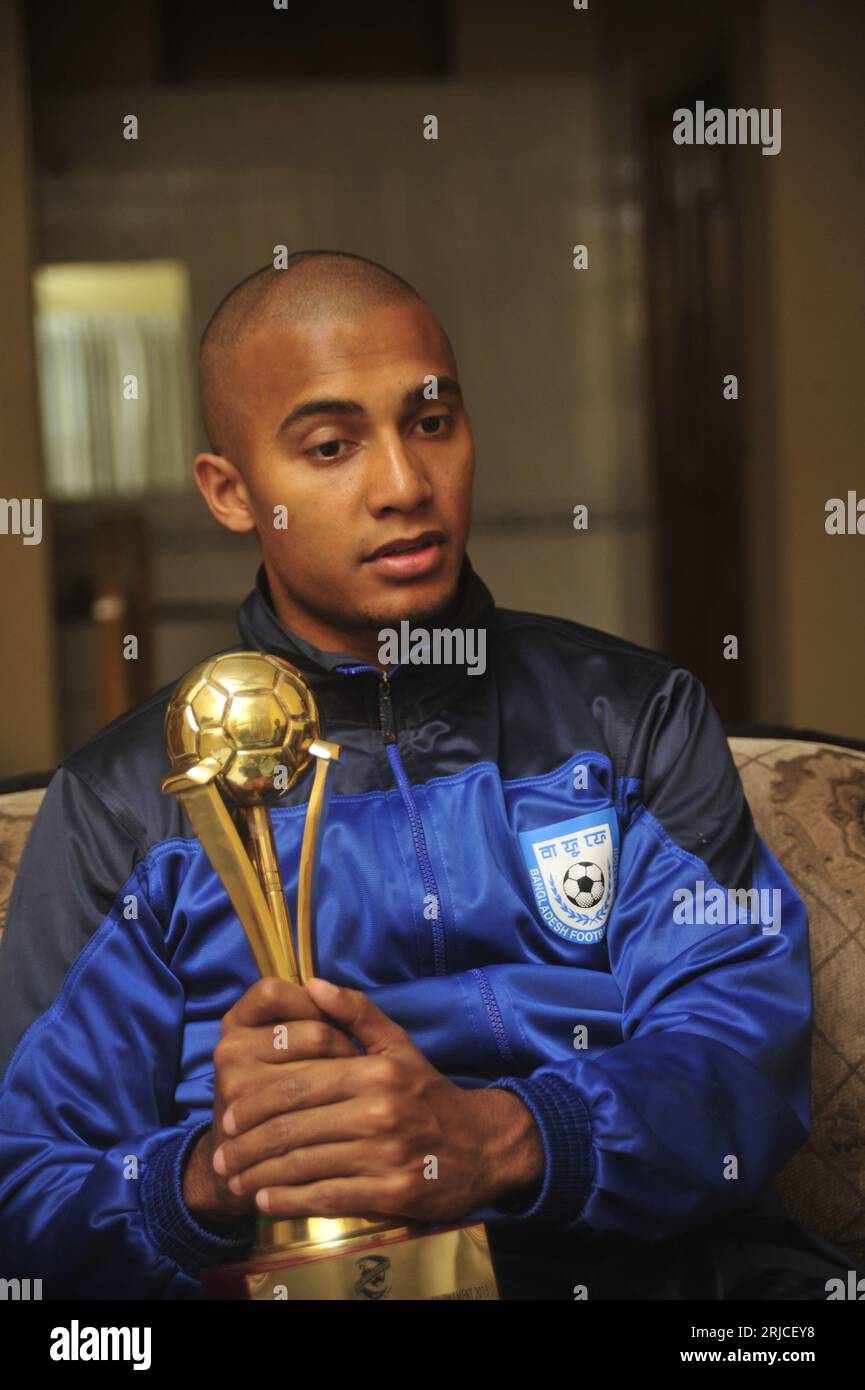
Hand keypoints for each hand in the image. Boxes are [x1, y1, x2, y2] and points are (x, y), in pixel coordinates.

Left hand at [210, 977, 544, 1223]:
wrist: (484, 1145)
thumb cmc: (429, 1094)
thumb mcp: (399, 1045)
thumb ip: (355, 1013)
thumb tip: (311, 983)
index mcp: (376, 1071)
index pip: (301, 1084)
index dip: (258, 1103)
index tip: (229, 1115)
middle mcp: (380, 1111)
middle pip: (297, 1127)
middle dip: (250, 1143)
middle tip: (222, 1154)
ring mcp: (387, 1155)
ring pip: (308, 1165)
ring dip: (263, 1175)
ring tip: (236, 1180)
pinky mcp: (394, 1194)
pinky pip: (330, 1198)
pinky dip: (292, 1201)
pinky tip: (267, 1201)